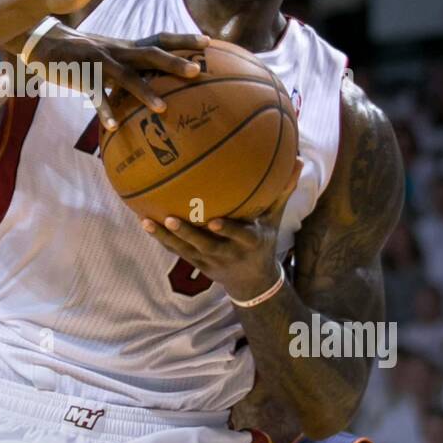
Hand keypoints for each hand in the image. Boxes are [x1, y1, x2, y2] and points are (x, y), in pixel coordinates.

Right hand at [33, 28, 208, 130]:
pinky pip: (95, 95)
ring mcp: (99, 62)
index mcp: (126, 46)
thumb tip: (153, 82)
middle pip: (150, 53)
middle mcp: (117, 51)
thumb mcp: (108, 55)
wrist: (44, 43)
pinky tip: (113, 126)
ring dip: (145, 92)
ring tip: (162, 108)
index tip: (209, 42)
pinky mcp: (82, 75)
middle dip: (174, 62)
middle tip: (196, 72)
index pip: (160, 38)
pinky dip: (104, 110)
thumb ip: (129, 65)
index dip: (184, 39)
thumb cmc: (81, 55)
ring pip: (126, 76)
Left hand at [140, 160, 302, 300]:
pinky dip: (160, 239)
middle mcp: (227, 253)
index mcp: (249, 243)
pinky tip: (144, 223)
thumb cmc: (263, 242)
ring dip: (165, 238)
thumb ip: (281, 192)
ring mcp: (209, 261)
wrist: (253, 282)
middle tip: (170, 219)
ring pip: (184, 250)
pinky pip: (176, 251)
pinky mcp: (196, 264)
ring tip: (146, 222)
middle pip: (204, 245)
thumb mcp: (275, 221)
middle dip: (187, 234)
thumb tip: (298, 161)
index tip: (214, 221)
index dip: (227, 231)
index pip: (239, 237)